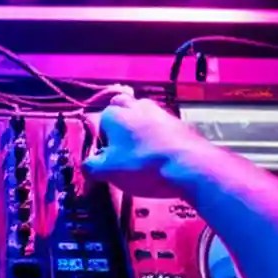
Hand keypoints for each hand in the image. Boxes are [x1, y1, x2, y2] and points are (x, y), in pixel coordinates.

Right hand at [83, 93, 219, 197]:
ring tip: (140, 154)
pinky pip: (160, 126)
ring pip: (142, 116)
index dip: (100, 143)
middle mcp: (136, 106)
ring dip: (139, 131)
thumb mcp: (108, 172)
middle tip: (121, 150)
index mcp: (114, 114)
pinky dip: (157, 137)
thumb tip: (88, 165)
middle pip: (120, 110)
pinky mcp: (178, 122)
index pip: (98, 123)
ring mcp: (160, 112)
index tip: (106, 160)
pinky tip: (159, 155)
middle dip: (118, 127)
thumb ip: (91, 167)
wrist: (189, 166)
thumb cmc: (142, 165)